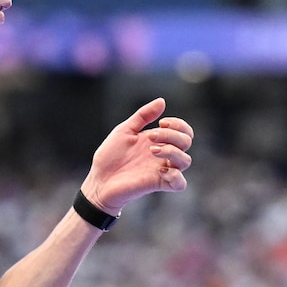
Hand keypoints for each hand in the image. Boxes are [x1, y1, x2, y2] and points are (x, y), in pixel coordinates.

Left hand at [82, 99, 193, 214]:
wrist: (99, 179)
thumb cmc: (110, 156)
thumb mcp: (125, 130)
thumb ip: (143, 116)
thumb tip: (162, 101)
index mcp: (158, 141)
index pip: (183, 131)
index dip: (179, 124)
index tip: (161, 123)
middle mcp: (163, 155)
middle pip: (186, 142)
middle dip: (172, 135)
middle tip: (150, 136)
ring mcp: (162, 170)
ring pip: (186, 160)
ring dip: (172, 151)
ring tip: (151, 150)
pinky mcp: (158, 184)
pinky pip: (180, 183)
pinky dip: (175, 175)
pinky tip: (160, 170)